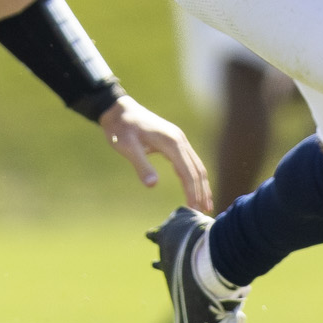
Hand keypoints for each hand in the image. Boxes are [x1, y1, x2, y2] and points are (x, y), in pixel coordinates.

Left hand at [99, 96, 212, 212]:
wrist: (118, 109)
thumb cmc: (121, 128)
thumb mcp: (126, 146)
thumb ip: (140, 165)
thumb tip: (152, 185)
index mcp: (172, 142)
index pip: (188, 172)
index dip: (192, 192)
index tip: (194, 209)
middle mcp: (180, 140)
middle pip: (197, 170)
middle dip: (201, 192)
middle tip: (204, 213)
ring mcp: (178, 139)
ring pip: (196, 165)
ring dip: (201, 185)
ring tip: (204, 204)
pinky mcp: (174, 141)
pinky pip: (189, 161)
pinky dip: (194, 176)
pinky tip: (193, 188)